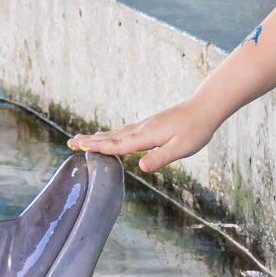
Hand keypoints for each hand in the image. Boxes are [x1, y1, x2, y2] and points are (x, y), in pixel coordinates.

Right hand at [68, 100, 221, 172]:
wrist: (205, 108)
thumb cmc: (196, 130)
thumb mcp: (182, 148)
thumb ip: (161, 158)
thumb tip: (141, 167)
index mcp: (147, 136)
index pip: (117, 144)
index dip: (97, 147)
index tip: (79, 146)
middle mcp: (142, 129)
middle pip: (112, 137)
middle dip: (90, 140)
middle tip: (70, 142)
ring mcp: (145, 125)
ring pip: (117, 133)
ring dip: (99, 137)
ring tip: (82, 139)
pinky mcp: (150, 125)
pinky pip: (125, 131)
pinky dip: (112, 135)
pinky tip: (111, 137)